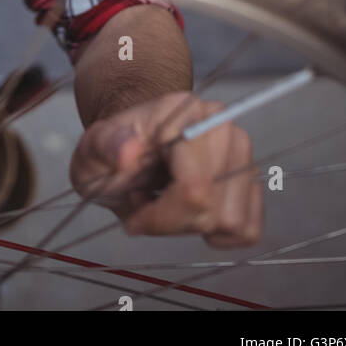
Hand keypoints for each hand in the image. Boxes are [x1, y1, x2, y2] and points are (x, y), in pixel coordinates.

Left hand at [70, 92, 262, 246]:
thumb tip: (127, 152)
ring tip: (166, 203)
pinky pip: (247, 227)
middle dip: (174, 222)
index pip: (194, 188)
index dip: (162, 216)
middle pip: (213, 210)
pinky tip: (191, 213)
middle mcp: (223, 126)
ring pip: (232, 221)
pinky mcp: (251, 178)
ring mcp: (243, 151)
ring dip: (194, 226)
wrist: (134, 143)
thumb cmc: (114, 149)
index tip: (136, 217)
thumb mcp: (94, 147)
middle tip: (148, 206)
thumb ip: (105, 147)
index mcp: (186, 112)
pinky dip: (218, 232)